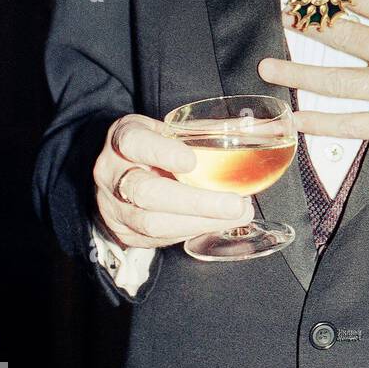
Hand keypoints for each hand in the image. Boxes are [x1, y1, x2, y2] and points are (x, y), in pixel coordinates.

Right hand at [93, 113, 253, 249]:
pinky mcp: (123, 233)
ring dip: (200, 222)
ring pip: (153, 222)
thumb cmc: (151, 145)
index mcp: (122, 138)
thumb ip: (202, 131)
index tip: (192, 161)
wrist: (115, 172)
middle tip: (235, 204)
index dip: (162, 152)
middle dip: (196, 202)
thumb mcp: (166, 128)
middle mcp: (111, 173)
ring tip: (236, 215)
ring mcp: (113, 207)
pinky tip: (215, 223)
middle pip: (146, 193)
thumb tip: (257, 130)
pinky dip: (190, 231)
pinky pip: (157, 239)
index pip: (134, 143)